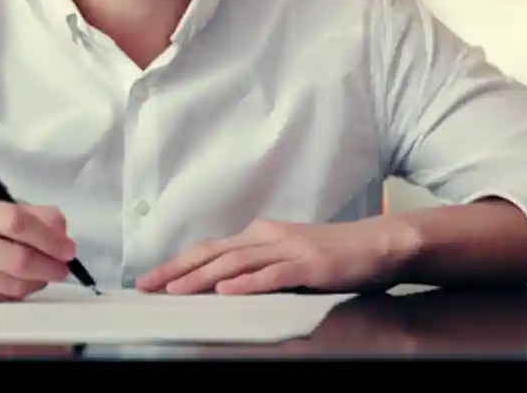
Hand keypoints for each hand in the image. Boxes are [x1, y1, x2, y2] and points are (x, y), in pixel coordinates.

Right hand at [0, 192, 75, 303]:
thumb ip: (24, 212)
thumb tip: (61, 229)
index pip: (15, 221)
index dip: (48, 237)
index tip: (68, 248)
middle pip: (16, 259)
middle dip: (49, 266)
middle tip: (63, 267)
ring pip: (10, 285)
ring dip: (37, 282)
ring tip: (44, 274)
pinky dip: (16, 292)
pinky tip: (20, 282)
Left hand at [135, 217, 419, 295]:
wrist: (379, 244)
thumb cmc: (334, 255)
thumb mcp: (288, 256)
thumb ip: (259, 266)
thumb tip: (223, 284)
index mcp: (260, 235)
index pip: (210, 249)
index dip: (177, 263)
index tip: (150, 279)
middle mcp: (268, 237)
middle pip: (213, 253)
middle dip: (177, 270)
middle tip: (147, 286)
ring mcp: (288, 249)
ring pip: (236, 263)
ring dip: (203, 277)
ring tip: (176, 290)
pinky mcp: (309, 264)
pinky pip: (273, 275)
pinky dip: (248, 282)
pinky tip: (228, 291)